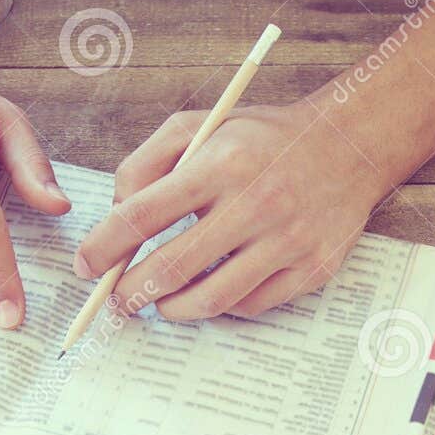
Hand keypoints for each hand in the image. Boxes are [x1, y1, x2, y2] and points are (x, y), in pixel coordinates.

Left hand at [74, 100, 391, 319]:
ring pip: (211, 299)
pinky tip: (210, 291)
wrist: (349, 146)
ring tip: (157, 302)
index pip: (144, 214)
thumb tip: (114, 215)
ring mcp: (288, 241)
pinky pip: (250, 306)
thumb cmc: (262, 138)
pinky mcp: (311, 269)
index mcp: (221, 163)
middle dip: (131, 292)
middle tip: (115, 299)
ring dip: (170, 308)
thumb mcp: (201, 126)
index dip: (105, 247)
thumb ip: (147, 162)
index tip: (85, 265)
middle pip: (172, 267)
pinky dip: (221, 305)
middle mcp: (256, 203)